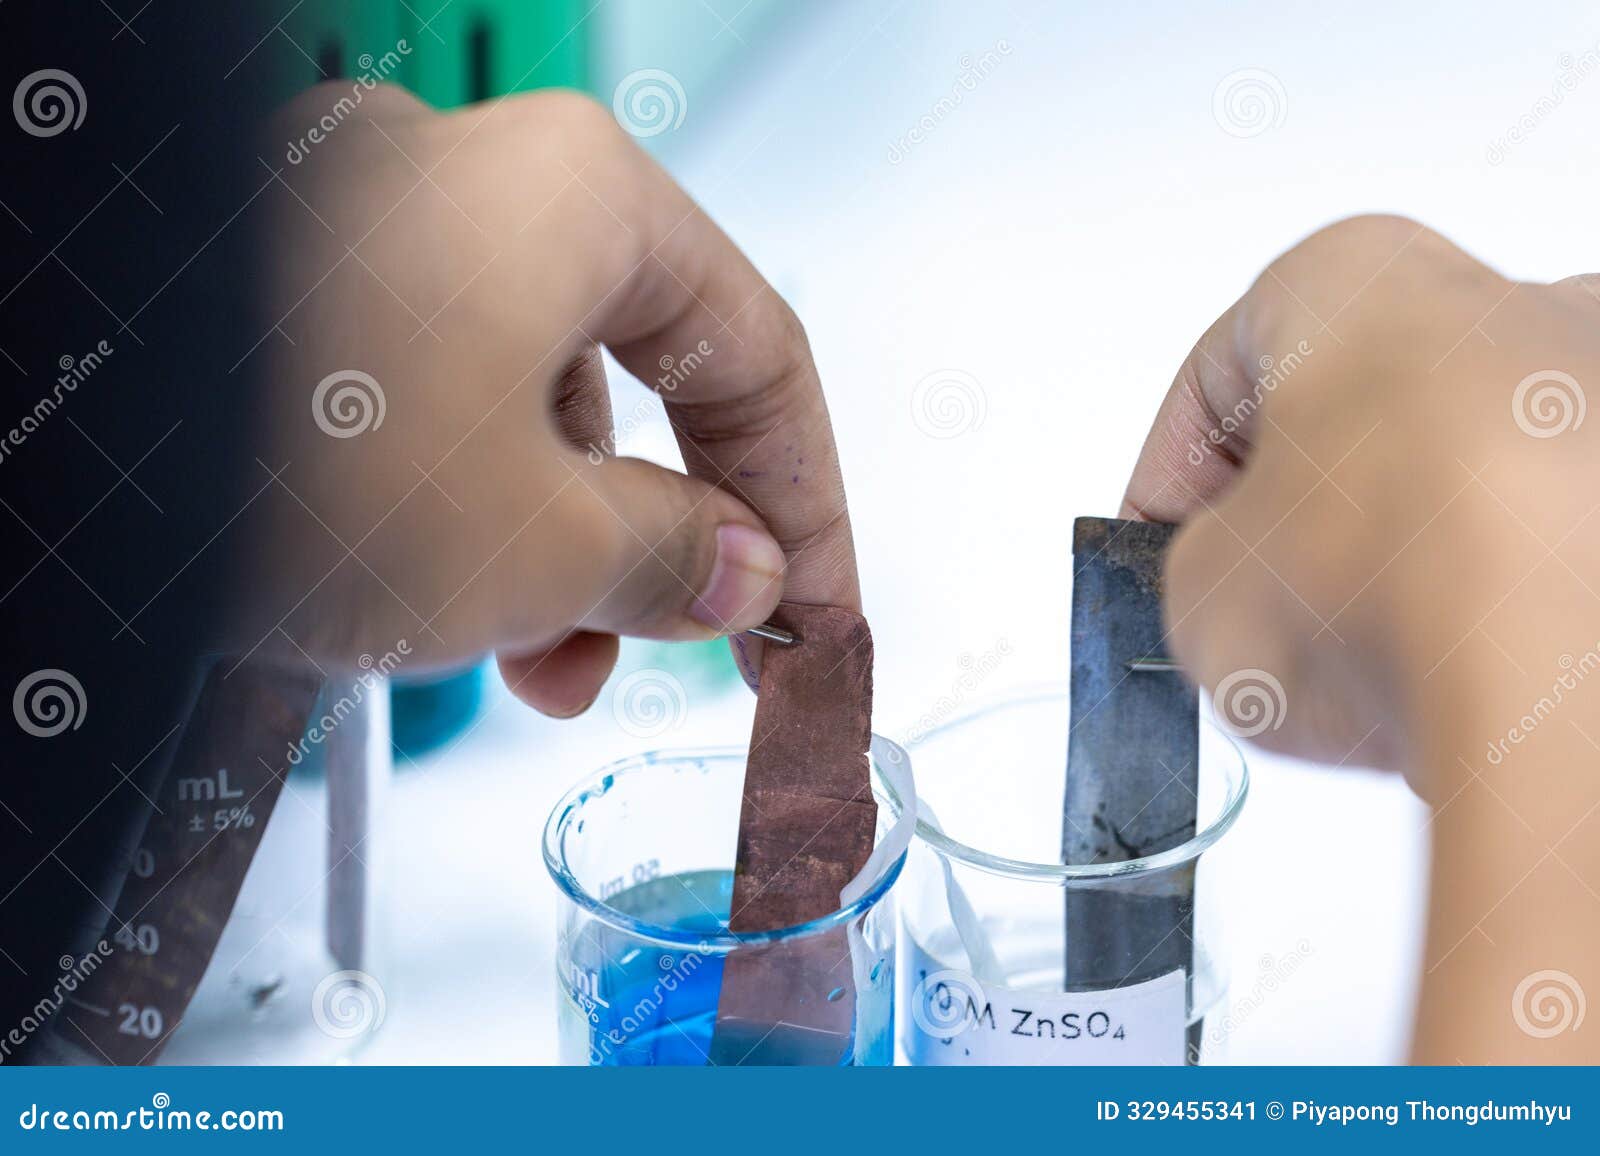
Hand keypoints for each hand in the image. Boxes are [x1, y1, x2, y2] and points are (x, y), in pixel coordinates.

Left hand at [241, 86, 858, 714]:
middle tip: (678, 650)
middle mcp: (473, 189)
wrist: (65, 457)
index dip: (809, 504)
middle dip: (660, 546)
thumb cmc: (288, 450)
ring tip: (534, 665)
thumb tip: (739, 575)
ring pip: (521, 409)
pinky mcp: (288, 297)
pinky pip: (422, 405)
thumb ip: (678, 560)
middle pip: (633, 384)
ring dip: (551, 551)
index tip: (816, 604)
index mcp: (578, 199)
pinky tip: (433, 601)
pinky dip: (455, 509)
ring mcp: (366, 232)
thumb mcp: (541, 546)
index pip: (760, 358)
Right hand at [1125, 214, 1599, 1060]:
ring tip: (1357, 653)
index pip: (1219, 377)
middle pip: (1352, 418)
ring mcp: (1592, 395)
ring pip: (1453, 477)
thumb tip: (1247, 586)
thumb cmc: (1401, 590)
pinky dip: (1491, 592)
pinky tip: (1453, 665)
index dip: (1169, 478)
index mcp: (1359, 274)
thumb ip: (1201, 558)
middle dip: (1296, 512)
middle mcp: (1500, 303)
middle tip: (1252, 600)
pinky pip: (1537, 536)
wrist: (1564, 691)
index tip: (1159, 545)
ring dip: (1395, 554)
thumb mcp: (1198, 585)